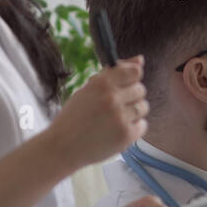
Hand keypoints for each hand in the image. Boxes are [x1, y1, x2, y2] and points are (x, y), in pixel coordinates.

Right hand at [47, 57, 149, 173]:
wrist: (62, 147)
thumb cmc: (75, 116)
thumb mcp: (88, 90)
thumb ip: (114, 74)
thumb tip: (141, 59)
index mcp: (102, 83)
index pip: (135, 71)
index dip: (132, 78)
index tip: (125, 84)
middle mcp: (112, 98)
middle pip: (141, 90)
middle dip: (131, 96)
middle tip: (115, 106)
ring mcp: (120, 117)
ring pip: (144, 107)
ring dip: (134, 112)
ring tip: (116, 119)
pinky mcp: (126, 135)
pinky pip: (143, 125)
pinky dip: (134, 128)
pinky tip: (117, 130)